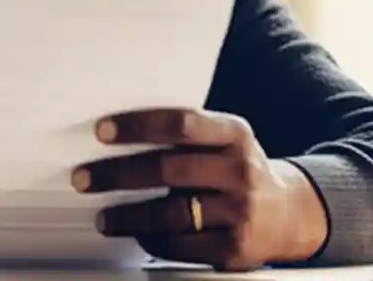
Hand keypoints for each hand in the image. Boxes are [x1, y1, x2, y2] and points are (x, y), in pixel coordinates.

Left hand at [72, 109, 328, 270]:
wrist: (289, 214)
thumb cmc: (235, 170)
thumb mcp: (224, 141)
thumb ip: (185, 136)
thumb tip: (113, 135)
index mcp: (234, 134)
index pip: (181, 124)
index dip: (138, 126)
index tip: (101, 132)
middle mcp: (240, 171)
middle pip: (168, 170)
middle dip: (117, 174)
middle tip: (83, 178)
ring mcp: (240, 212)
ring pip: (171, 213)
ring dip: (128, 216)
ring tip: (103, 217)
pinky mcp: (235, 250)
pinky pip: (181, 245)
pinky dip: (153, 240)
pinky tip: (137, 235)